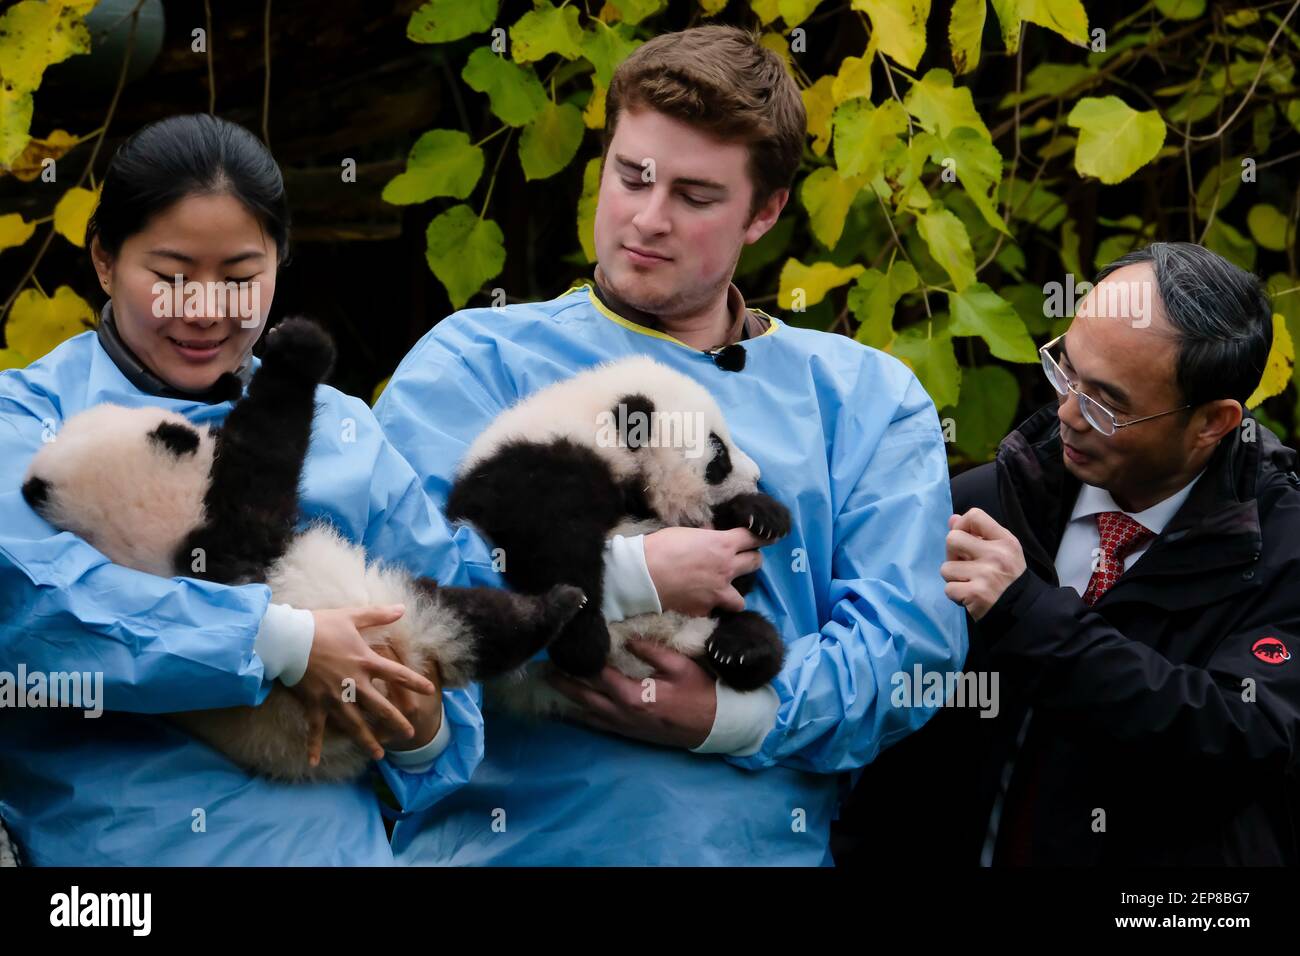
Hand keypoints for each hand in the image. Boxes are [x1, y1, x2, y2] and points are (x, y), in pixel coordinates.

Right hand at [289, 605, 436, 765]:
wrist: (287, 638)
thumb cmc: (319, 625)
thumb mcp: (352, 616)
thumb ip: (378, 615)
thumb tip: (402, 608)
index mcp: (364, 662)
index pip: (396, 674)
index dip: (415, 682)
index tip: (429, 691)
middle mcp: (352, 683)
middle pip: (379, 707)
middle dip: (395, 722)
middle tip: (410, 734)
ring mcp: (333, 697)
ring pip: (353, 724)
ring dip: (366, 740)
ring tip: (379, 754)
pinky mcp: (314, 703)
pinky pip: (315, 728)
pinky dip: (313, 745)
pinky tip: (313, 762)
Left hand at [546, 639, 716, 748]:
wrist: (715, 726)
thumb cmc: (700, 693)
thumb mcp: (680, 666)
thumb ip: (651, 652)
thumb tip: (627, 638)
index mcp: (633, 695)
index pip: (598, 675)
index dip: (580, 660)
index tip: (565, 647)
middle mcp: (622, 713)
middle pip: (584, 696)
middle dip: (563, 681)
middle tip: (543, 667)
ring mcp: (624, 726)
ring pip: (587, 712)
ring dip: (568, 697)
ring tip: (550, 682)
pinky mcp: (628, 732)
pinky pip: (598, 724)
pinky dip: (582, 715)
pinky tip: (571, 708)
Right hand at [643, 527, 765, 615]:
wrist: (643, 574)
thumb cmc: (661, 546)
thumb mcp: (687, 532)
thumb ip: (705, 536)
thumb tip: (711, 535)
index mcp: (723, 545)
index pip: (752, 538)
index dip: (761, 537)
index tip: (767, 538)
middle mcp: (726, 569)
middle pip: (755, 563)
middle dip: (752, 559)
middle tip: (744, 559)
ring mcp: (717, 593)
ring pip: (740, 599)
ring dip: (735, 594)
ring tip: (725, 591)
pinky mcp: (704, 610)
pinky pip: (713, 610)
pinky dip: (708, 608)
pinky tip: (698, 603)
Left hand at [940, 508, 1026, 620]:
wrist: (1023, 610)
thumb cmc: (1009, 577)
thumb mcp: (1002, 550)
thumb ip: (978, 533)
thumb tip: (952, 519)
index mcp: (1005, 541)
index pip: (975, 516)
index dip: (961, 525)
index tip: (964, 538)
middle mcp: (996, 555)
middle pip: (952, 539)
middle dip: (952, 554)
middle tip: (964, 564)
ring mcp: (985, 575)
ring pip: (946, 568)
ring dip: (954, 577)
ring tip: (969, 582)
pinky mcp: (975, 594)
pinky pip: (948, 588)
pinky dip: (956, 594)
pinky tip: (970, 595)